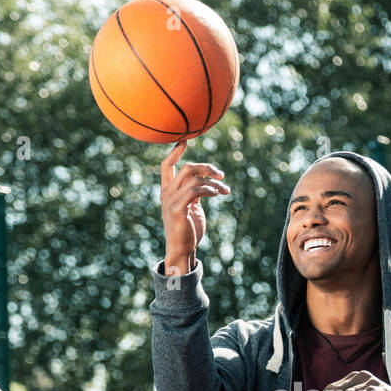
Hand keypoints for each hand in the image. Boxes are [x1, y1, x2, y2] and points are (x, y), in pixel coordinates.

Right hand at [159, 139, 229, 273]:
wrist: (183, 250)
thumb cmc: (189, 229)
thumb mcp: (192, 206)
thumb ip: (195, 192)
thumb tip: (208, 183)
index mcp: (168, 190)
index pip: (166, 165)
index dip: (174, 152)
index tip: (185, 141)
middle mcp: (167, 193)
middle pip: (187, 167)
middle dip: (207, 167)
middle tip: (221, 175)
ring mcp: (171, 201)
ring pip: (193, 178)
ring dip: (213, 182)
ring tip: (224, 190)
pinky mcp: (178, 209)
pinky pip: (195, 191)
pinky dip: (209, 189)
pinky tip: (217, 194)